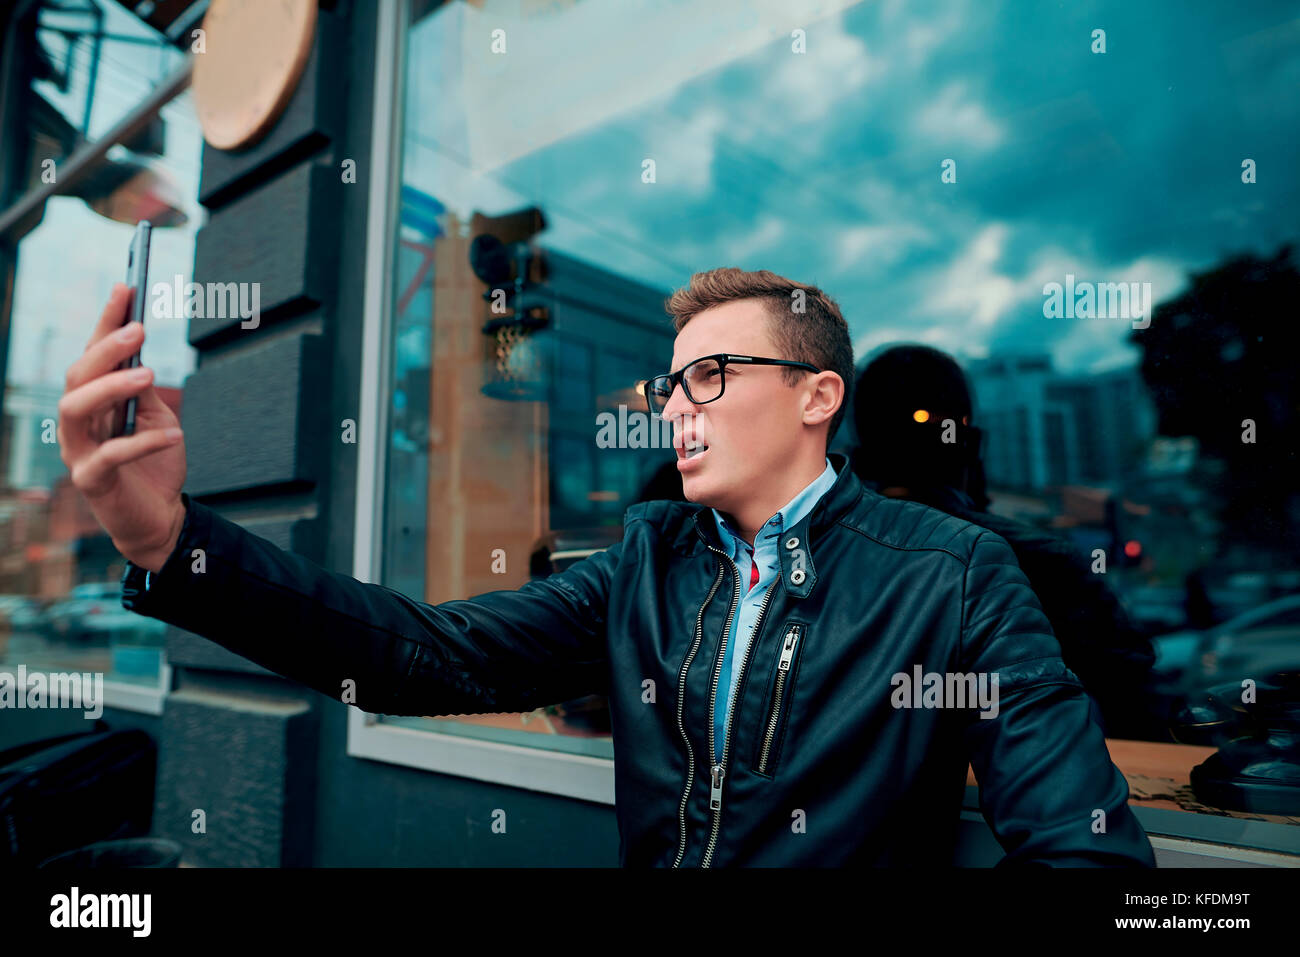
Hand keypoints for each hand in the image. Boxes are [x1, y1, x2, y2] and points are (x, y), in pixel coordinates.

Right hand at [58, 283, 187, 572]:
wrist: (161, 520)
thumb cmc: (156, 465)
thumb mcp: (158, 419)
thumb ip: (146, 391)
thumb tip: (141, 356)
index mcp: (93, 402)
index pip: (92, 354)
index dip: (105, 320)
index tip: (125, 287)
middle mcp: (77, 423)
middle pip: (76, 376)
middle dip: (105, 348)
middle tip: (139, 328)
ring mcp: (78, 452)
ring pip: (75, 409)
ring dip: (111, 386)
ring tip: (149, 375)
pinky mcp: (92, 482)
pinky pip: (112, 456)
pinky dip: (145, 441)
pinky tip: (176, 434)